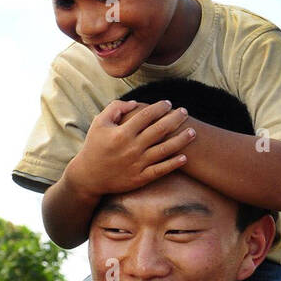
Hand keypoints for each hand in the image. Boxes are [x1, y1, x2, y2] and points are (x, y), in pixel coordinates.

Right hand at [67, 98, 195, 201]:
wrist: (88, 177)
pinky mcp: (139, 178)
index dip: (159, 107)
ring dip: (181, 140)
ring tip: (193, 132)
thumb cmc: (94, 147)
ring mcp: (137, 164)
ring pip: (164, 150)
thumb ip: (115, 108)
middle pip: (160, 130)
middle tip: (185, 112)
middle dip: (175, 119)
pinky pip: (160, 170)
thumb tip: (135, 103)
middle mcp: (132, 148)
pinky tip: (184, 157)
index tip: (168, 103)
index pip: (146, 115)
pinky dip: (173, 164)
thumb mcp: (99, 123)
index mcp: (122, 133)